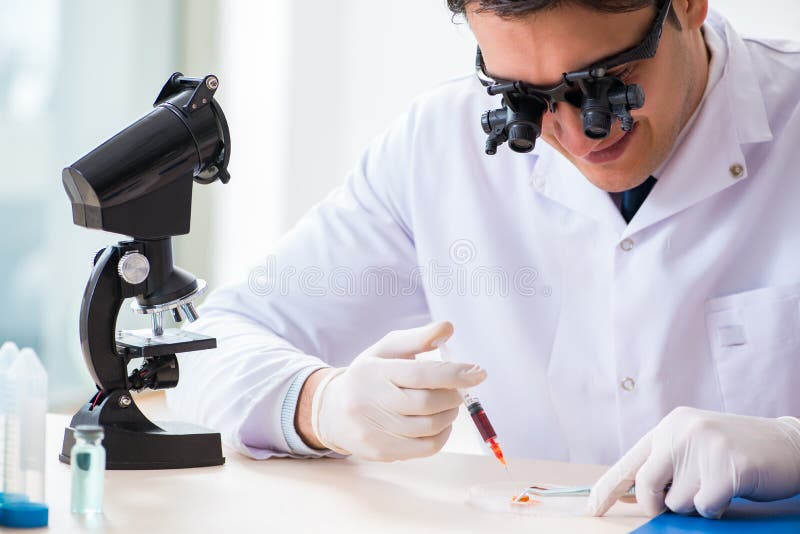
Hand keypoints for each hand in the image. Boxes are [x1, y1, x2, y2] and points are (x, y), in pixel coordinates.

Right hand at [310, 321, 485, 460]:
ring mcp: (373, 430)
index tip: (478, 372)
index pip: (420, 375)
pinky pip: (425, 448)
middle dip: (453, 396)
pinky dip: (442, 435)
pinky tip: (440, 422)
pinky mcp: (381, 451)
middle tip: (459, 390)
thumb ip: (418, 338)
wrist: (333, 411)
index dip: (454, 374)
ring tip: (448, 404)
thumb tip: (448, 328)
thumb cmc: (369, 375)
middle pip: (427, 404)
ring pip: (429, 428)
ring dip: (449, 415)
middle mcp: (369, 402)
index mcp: (373, 371)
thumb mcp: (387, 349)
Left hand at [589, 407, 799, 518]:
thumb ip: (665, 466)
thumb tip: (631, 496)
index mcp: (669, 426)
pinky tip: (732, 490)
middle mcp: (681, 431)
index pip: (629, 462)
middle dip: (657, 506)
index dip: (607, 488)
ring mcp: (704, 447)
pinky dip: (717, 509)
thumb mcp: (694, 449)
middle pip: (646, 486)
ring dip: (697, 505)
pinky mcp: (727, 467)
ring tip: (717, 485)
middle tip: (679, 505)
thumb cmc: (737, 453)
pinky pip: (705, 507)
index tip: (591, 509)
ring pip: (678, 503)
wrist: (790, 445)